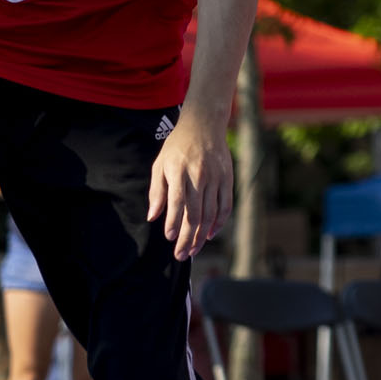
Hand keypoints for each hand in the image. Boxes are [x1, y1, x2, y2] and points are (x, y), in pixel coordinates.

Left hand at [148, 105, 234, 257]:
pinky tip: (210, 234)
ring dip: (202, 235)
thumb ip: (156, 191)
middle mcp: (199, 176)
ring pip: (210, 213)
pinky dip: (219, 222)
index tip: (169, 238)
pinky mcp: (228, 179)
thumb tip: (152, 216)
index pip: (177, 202)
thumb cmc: (178, 146)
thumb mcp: (160, 164)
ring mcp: (216, 178)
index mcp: (179, 172)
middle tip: (181, 254)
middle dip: (187, 237)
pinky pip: (225, 205)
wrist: (205, 125)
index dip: (174, 222)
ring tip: (193, 250)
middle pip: (195, 213)